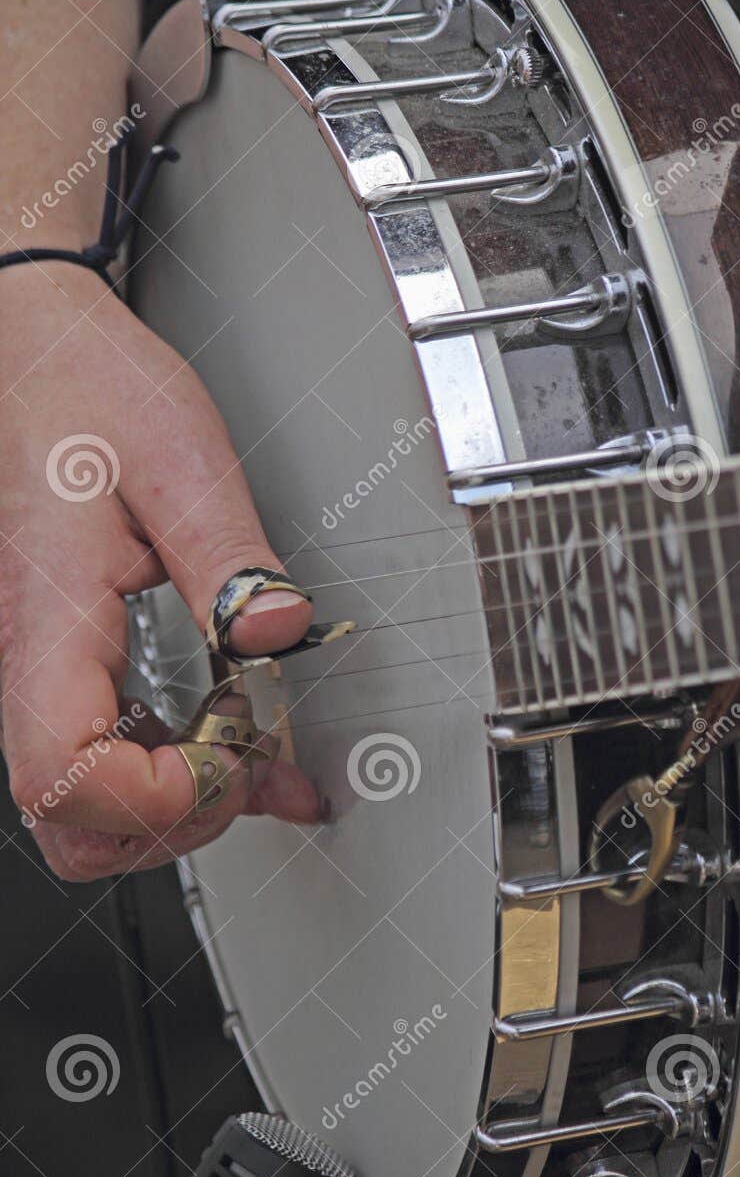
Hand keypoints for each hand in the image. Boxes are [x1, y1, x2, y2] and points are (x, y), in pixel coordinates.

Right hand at [0, 263, 321, 881]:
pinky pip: (99, 755)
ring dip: (173, 804)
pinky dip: (166, 769)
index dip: (159, 800)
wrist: (32, 354)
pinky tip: (227, 734)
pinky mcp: (60, 668)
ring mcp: (38, 672)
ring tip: (247, 751)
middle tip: (246, 763)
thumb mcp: (180, 457)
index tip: (233, 760)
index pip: (65, 777)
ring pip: (78, 806)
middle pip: (66, 822)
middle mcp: (26, 662)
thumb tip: (277, 627)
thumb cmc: (84, 391)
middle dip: (172, 822)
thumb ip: (231, 555)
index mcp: (45, 620)